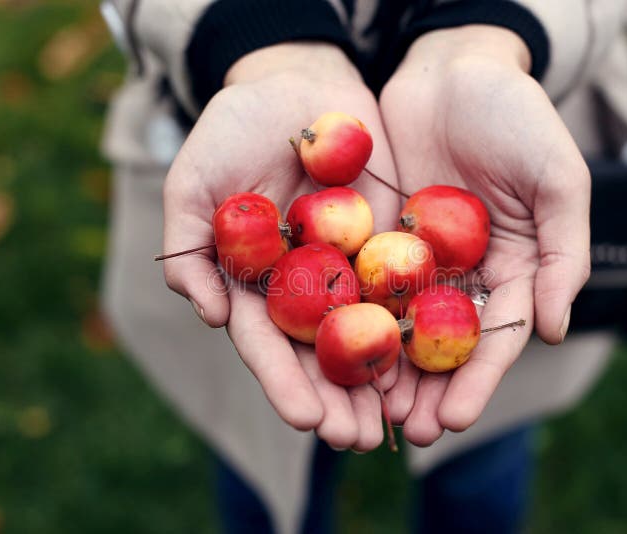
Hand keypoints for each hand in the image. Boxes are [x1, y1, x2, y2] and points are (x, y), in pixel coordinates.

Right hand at [162, 43, 401, 450]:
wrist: (299, 85)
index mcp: (255, 283)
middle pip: (321, 354)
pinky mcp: (390, 244)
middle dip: (338, 399)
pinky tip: (436, 361)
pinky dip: (418, 326)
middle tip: (359, 440)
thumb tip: (206, 313)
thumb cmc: (235, 128)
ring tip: (402, 424)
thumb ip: (190, 244)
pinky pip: (406, 289)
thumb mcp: (196, 179)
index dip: (284, 383)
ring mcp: (349, 268)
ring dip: (382, 381)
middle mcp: (304, 286)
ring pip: (367, 334)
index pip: (268, 345)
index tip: (306, 420)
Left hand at [379, 26, 590, 444]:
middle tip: (404, 432)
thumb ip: (564, 252)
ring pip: (400, 324)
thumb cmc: (516, 116)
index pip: (497, 337)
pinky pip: (361, 283)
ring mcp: (417, 258)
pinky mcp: (375, 236)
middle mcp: (464, 272)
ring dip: (386, 371)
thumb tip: (554, 329)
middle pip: (445, 343)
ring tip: (368, 413)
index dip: (477, 380)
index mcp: (514, 267)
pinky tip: (333, 354)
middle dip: (427, 390)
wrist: (453, 68)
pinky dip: (351, 320)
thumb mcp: (557, 177)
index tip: (453, 419)